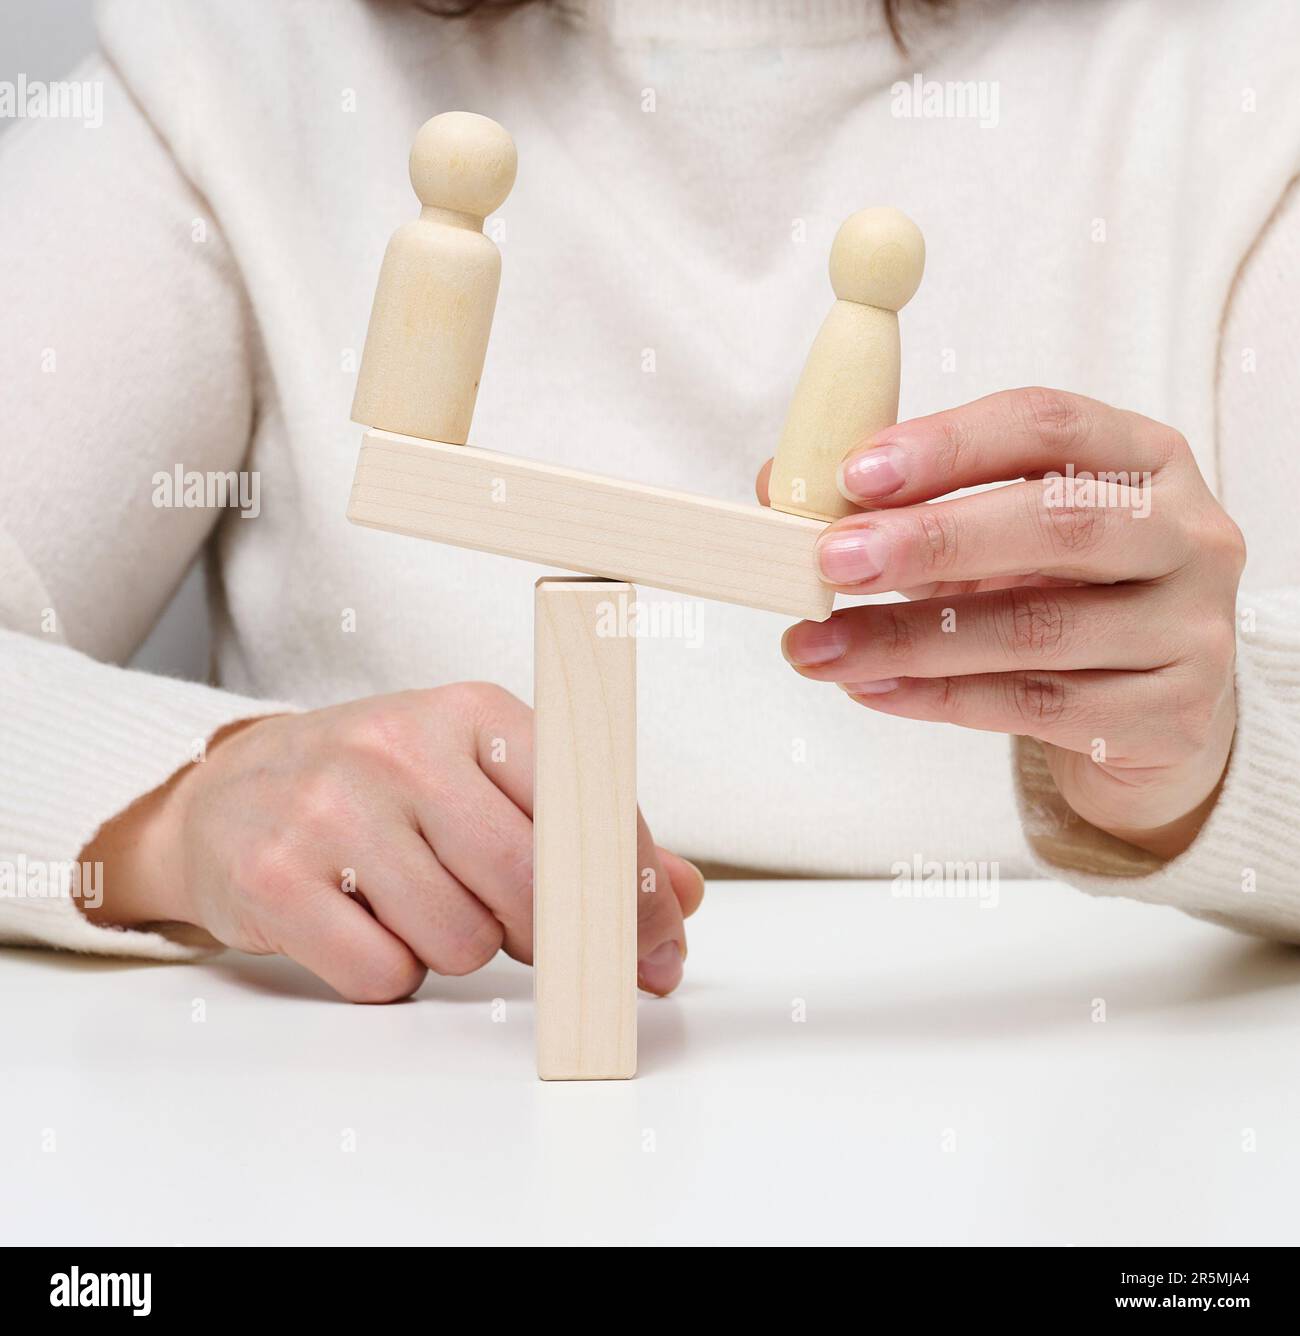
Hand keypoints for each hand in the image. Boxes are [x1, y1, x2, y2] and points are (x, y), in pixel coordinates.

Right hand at [82, 684, 702, 999]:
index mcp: (473, 713)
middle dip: (548, 935)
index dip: (630, 890)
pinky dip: (387, 971)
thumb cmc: (380, 789)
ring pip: (458, 941)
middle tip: (531, 940)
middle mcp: (401, 746)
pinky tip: (363, 923)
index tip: (653, 947)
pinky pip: (381, 974)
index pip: (584, 807)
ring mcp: (331, 808)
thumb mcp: (486, 780)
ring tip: (415, 902)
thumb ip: (586, 835)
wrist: (230, 795)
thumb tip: (683, 896)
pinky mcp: (274, 876)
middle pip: (526, 882)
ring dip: (453, 948)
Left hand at [769, 388, 1245, 858]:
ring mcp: (1189, 628)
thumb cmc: (1060, 597)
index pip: (1047, 425)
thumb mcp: (993, 537)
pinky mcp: (1169, 715)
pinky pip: (1035, 705)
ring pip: (1037, 629)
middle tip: (831, 561)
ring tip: (819, 646)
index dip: (947, 445)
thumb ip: (901, 505)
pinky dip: (939, 698)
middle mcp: (1187, 533)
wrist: (1153, 711)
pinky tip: (871, 689)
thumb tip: (776, 486)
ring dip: (908, 637)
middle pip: (1057, 522)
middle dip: (931, 540)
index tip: (853, 474)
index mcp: (1144, 459)